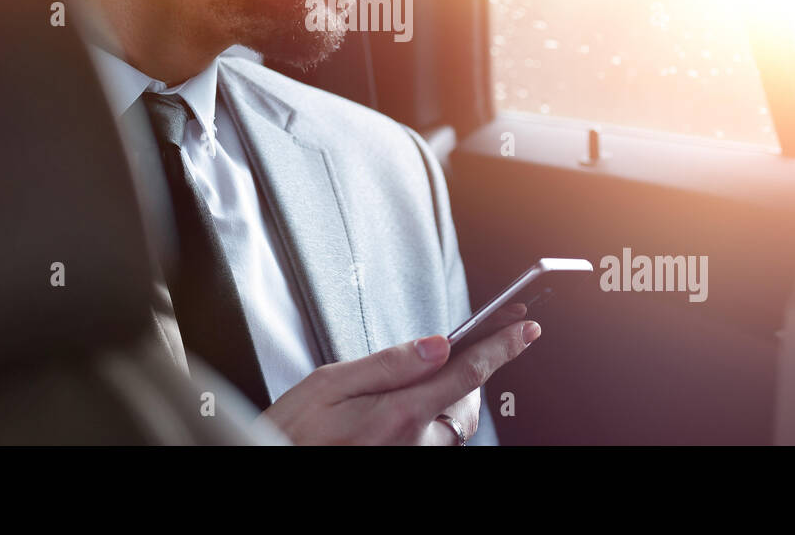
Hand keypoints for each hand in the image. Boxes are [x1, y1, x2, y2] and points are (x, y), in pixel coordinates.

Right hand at [254, 304, 537, 444]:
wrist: (268, 466)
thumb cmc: (290, 436)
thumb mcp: (327, 385)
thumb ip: (388, 363)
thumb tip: (437, 344)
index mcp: (398, 415)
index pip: (466, 373)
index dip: (501, 347)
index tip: (526, 327)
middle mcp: (416, 445)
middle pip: (466, 400)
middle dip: (470, 372)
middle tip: (470, 342)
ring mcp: (414, 461)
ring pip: (453, 423)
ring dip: (450, 397)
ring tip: (427, 378)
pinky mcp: (407, 467)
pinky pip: (435, 441)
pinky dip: (433, 418)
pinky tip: (407, 409)